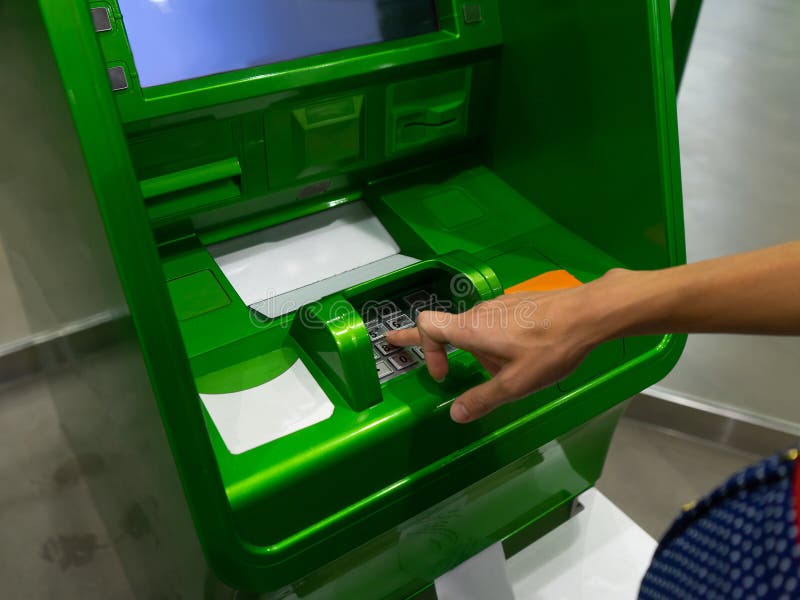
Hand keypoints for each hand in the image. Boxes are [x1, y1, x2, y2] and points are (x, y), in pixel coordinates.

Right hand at [386, 284, 609, 423]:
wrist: (589, 313)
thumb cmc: (549, 349)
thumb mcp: (515, 384)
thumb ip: (482, 399)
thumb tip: (455, 414)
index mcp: (472, 329)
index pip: (427, 325)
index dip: (423, 349)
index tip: (439, 373)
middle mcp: (481, 312)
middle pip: (455, 332)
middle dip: (455, 356)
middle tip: (452, 373)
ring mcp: (501, 303)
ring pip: (480, 329)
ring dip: (484, 352)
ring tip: (511, 370)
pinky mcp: (520, 302)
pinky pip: (499, 323)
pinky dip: (502, 341)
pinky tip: (528, 354)